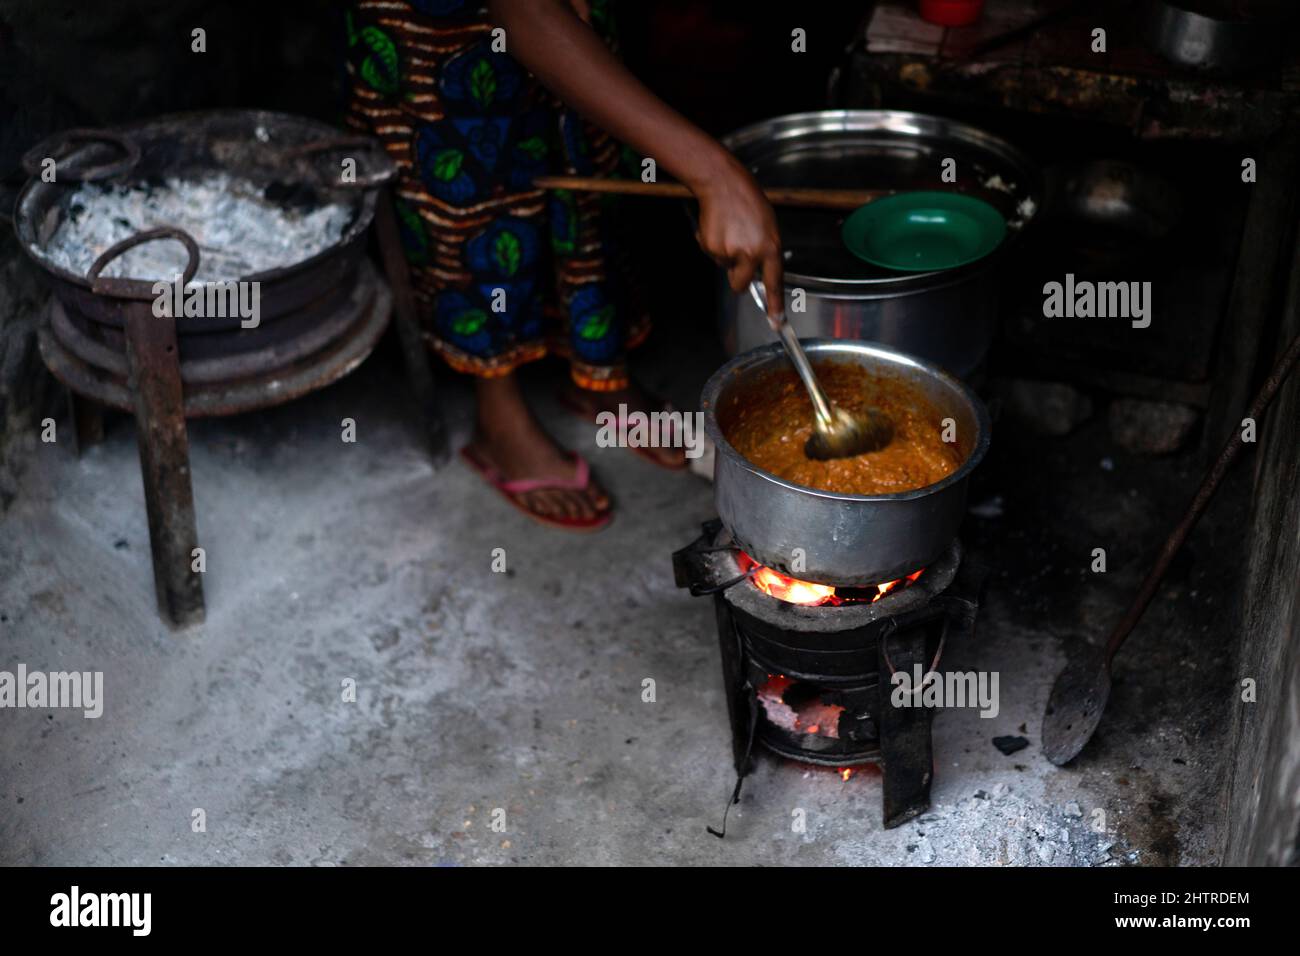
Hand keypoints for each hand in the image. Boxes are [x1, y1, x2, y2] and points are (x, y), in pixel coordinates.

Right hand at [692, 153, 783, 316]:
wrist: (723, 184)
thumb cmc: (748, 202)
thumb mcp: (768, 227)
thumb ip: (766, 251)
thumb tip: (758, 272)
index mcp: (770, 247)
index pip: (774, 283)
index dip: (775, 305)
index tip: (776, 322)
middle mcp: (751, 253)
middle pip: (741, 284)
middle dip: (737, 277)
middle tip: (737, 255)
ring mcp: (729, 251)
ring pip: (725, 267)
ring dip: (726, 254)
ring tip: (730, 230)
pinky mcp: (711, 247)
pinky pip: (712, 255)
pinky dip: (714, 245)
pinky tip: (719, 227)